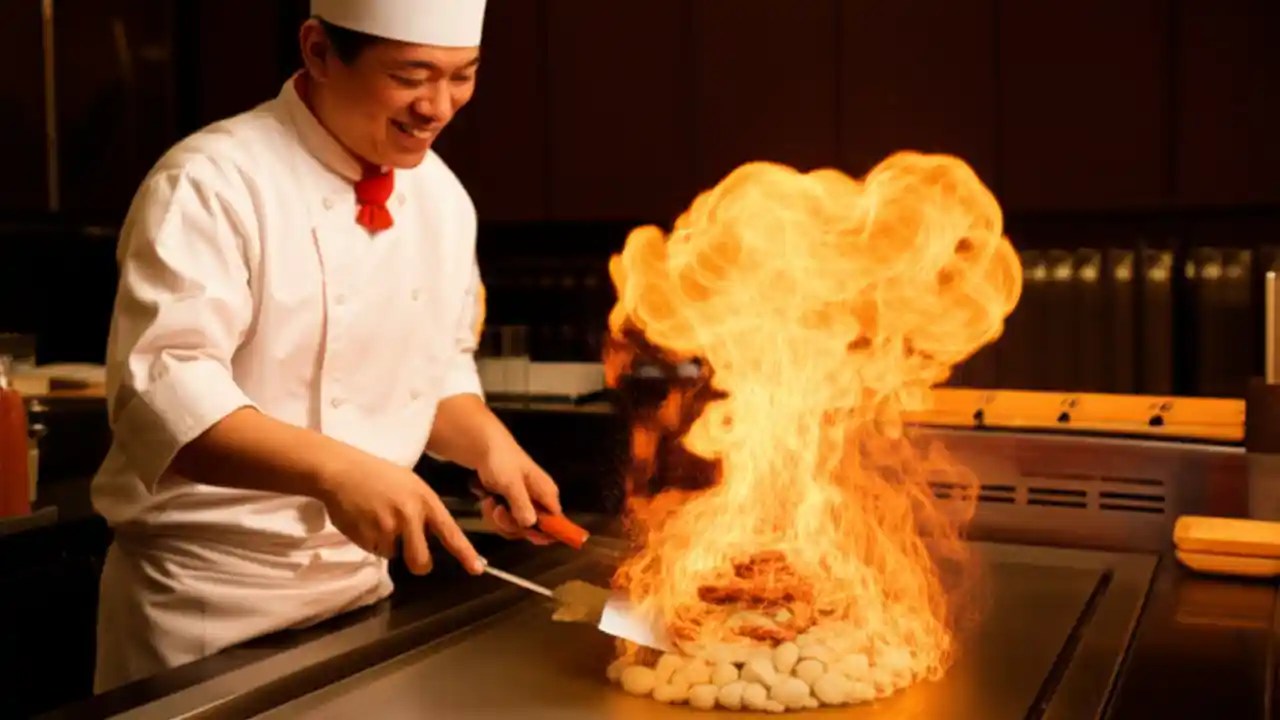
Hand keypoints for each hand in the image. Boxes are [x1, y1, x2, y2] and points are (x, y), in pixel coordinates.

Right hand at [317, 452, 484, 575]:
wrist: (341, 470)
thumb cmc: (377, 475)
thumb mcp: (410, 484)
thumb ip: (423, 510)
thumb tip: (431, 536)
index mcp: (425, 500)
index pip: (450, 532)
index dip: (465, 553)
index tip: (477, 569)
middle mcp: (410, 516)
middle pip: (421, 561)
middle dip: (418, 563)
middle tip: (410, 553)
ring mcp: (387, 528)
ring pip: (394, 555)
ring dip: (388, 545)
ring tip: (378, 519)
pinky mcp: (367, 537)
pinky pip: (375, 550)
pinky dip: (370, 541)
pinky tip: (364, 520)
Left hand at [475, 439, 560, 544]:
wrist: (483, 446)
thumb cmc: (502, 461)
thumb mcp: (511, 483)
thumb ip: (522, 504)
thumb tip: (531, 525)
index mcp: (548, 494)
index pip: (557, 524)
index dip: (543, 534)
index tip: (525, 534)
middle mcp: (540, 502)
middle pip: (531, 529)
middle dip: (510, 524)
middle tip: (497, 510)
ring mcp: (524, 504)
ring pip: (515, 526)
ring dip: (498, 518)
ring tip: (488, 501)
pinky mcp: (510, 505)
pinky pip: (504, 521)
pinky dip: (493, 513)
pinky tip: (486, 500)